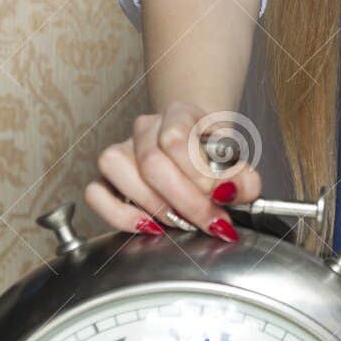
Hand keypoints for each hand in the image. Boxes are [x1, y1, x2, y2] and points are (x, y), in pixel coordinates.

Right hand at [85, 104, 261, 237]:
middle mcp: (145, 128)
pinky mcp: (106, 177)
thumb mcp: (237, 164)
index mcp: (179, 113)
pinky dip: (119, 214)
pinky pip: (95, 193)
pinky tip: (148, 226)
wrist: (197, 147)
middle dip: (185, 201)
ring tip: (182, 222)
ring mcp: (122, 150)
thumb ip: (244, 180)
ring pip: (119, 171)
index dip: (198, 174)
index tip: (222, 197)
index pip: (177, 139)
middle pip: (151, 162)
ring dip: (155, 206)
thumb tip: (230, 192)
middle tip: (208, 221)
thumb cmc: (213, 157)